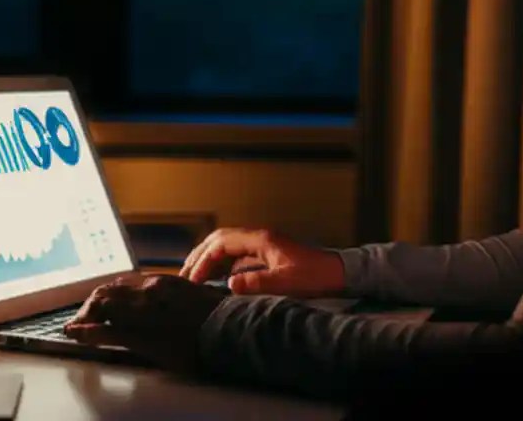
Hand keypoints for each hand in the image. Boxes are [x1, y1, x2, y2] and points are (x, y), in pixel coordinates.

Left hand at [63, 274, 228, 373]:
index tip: (101, 301)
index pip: (124, 283)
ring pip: (102, 309)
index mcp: (161, 282)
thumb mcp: (198, 297)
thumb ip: (179, 295)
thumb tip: (172, 300)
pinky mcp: (141, 335)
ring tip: (75, 327)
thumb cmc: (220, 317)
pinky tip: (75, 335)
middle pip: (108, 293)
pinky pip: (105, 332)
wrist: (229, 330)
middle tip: (84, 317)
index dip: (108, 294)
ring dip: (85, 318)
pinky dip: (85, 333)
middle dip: (93, 305)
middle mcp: (146, 292)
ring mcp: (142, 312)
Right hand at [180, 228, 344, 296]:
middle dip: (199, 256)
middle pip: (219, 240)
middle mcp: (259, 238)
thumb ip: (256, 282)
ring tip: (193, 276)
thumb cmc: (315, 276)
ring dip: (209, 259)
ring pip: (227, 246)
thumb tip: (228, 283)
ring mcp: (263, 246)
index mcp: (260, 240)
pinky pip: (237, 256)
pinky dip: (222, 265)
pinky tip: (217, 279)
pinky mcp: (268, 255)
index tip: (191, 278)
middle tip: (183, 275)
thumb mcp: (285, 282)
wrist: (339, 273)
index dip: (203, 260)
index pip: (221, 243)